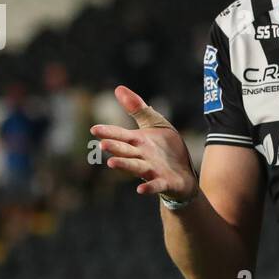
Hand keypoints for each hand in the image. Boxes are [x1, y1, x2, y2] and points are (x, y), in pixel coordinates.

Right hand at [91, 86, 197, 201]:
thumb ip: (138, 108)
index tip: (94, 129)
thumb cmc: (166, 148)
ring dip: (124, 165)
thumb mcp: (154, 123)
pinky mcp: (164, 182)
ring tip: (112, 163)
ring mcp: (151, 170)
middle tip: (102, 145)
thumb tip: (118, 88)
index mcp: (137, 141)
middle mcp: (141, 156)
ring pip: (135, 167)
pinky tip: (140, 190)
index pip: (120, 135)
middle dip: (115, 148)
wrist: (183, 172)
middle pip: (125, 151)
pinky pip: (155, 185)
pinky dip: (148, 187)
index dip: (109, 132)